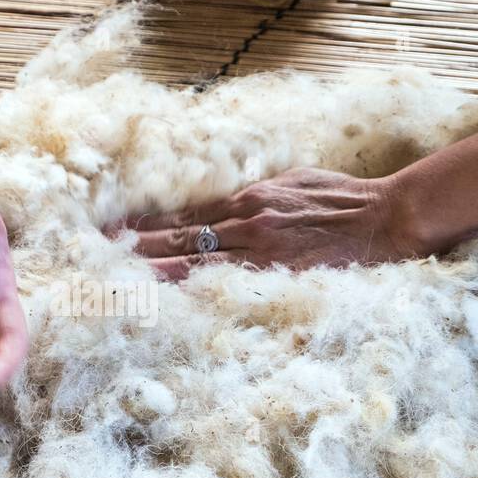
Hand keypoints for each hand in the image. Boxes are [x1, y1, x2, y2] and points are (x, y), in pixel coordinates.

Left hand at [110, 169, 423, 279]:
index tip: (109, 230)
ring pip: (194, 258)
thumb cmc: (341, 200)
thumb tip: (219, 206)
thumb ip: (253, 197)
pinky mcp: (276, 271)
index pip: (183, 211)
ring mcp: (259, 248)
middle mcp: (246, 220)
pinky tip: (167, 294)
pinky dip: (193, 285)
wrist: (384, 220)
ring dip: (152, 267)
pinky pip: (226, 279)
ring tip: (115, 276)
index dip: (144, 222)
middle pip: (177, 234)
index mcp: (247, 197)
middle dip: (134, 245)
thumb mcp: (291, 183)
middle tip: (93, 253)